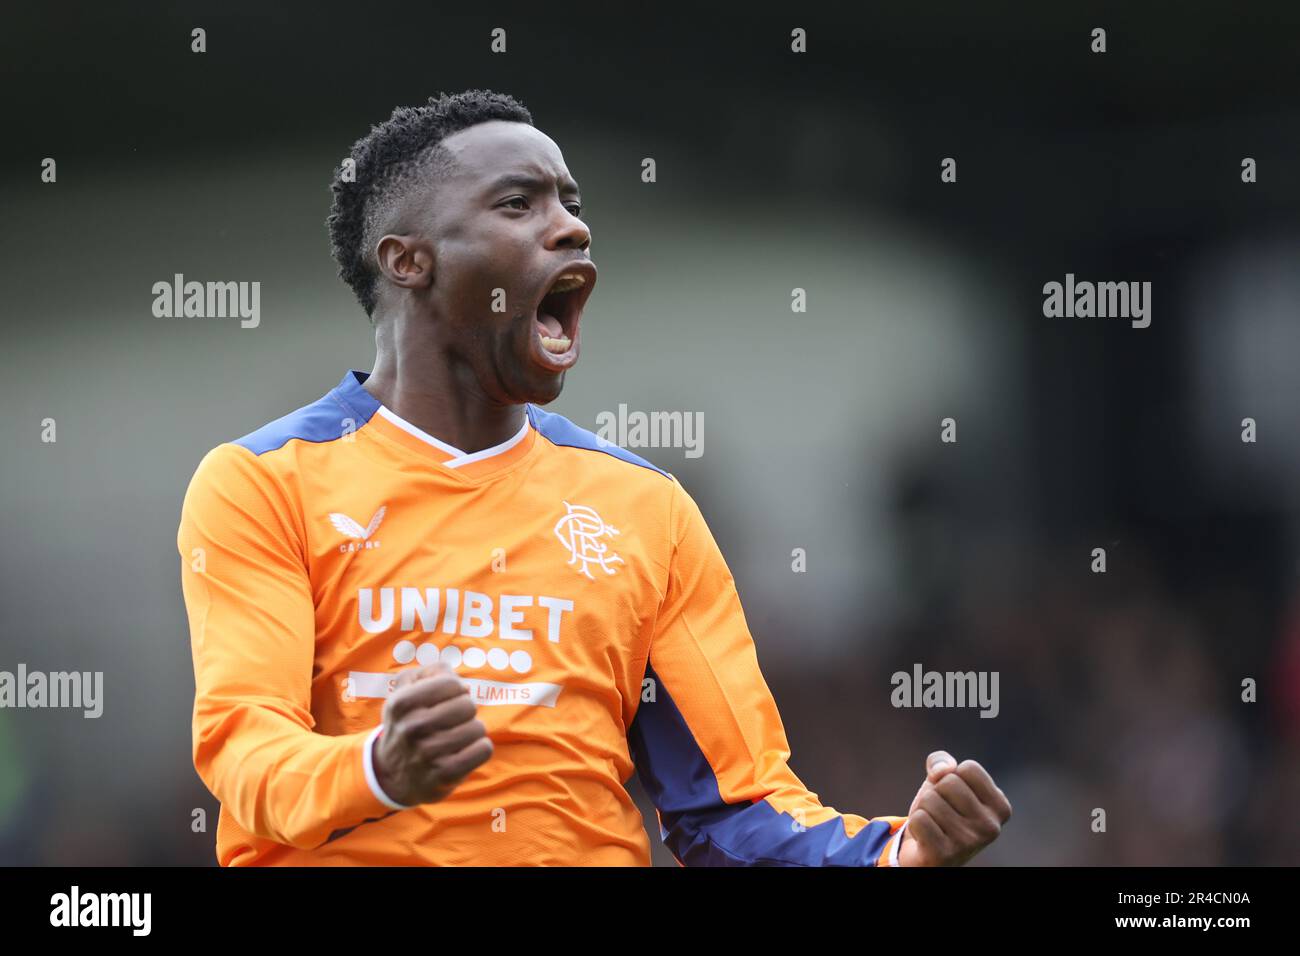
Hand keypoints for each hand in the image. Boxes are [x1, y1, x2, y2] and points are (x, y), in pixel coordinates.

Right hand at [372, 663, 493, 806]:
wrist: (392, 774)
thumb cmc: (407, 723)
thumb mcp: (404, 692)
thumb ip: (430, 672)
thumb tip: (455, 677)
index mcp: (401, 703)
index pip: (451, 683)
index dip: (456, 689)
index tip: (448, 699)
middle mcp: (412, 728)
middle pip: (467, 705)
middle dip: (466, 710)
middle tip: (453, 720)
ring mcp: (428, 754)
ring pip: (477, 728)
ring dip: (472, 730)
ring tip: (457, 736)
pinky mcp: (445, 774)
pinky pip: (483, 749)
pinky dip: (480, 748)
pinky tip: (465, 750)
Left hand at [896, 750, 1010, 865]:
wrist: (928, 853)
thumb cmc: (941, 811)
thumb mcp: (943, 780)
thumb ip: (941, 761)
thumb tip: (940, 771)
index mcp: (1000, 807)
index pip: (969, 768)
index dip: (953, 776)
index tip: (955, 796)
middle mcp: (991, 827)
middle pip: (948, 782)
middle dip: (936, 792)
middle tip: (942, 812)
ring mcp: (969, 843)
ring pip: (930, 799)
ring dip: (924, 809)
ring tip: (934, 825)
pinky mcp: (945, 855)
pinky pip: (919, 819)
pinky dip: (915, 824)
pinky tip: (926, 837)